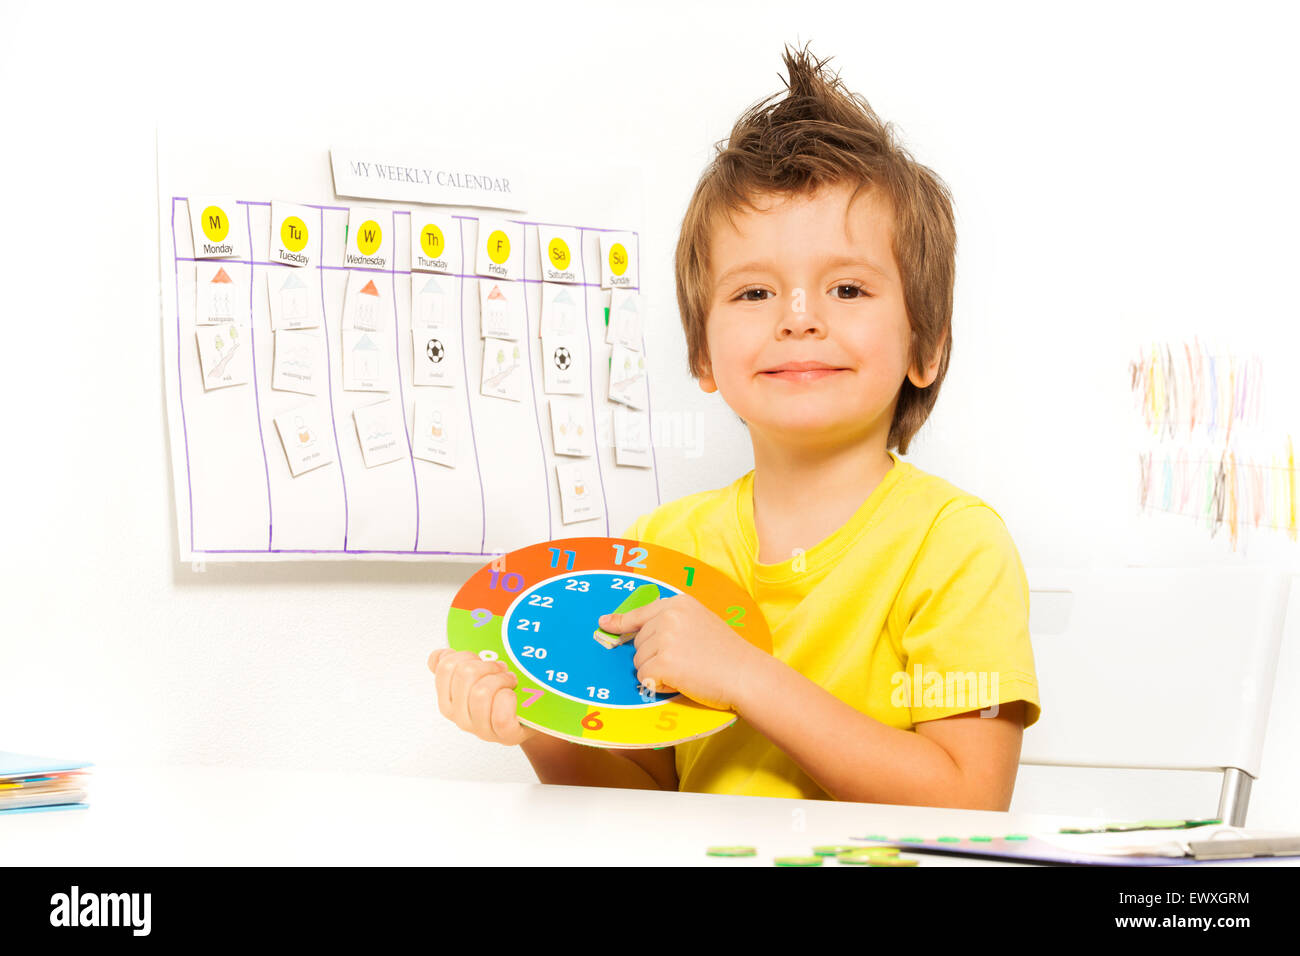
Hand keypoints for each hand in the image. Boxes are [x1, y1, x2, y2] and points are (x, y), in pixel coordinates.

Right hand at [427, 648, 539, 746]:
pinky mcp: (504, 734)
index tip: (480, 659)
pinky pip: (501, 713)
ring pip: (481, 692)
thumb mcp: (476, 678)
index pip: (445, 668)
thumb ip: (455, 667)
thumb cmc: (500, 695)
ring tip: (510, 680)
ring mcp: (480, 728)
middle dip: (487, 665)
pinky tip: (513, 694)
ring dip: (501, 679)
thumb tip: (438, 656)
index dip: (466, 655)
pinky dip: (509, 698)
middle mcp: (459, 716)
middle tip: (501, 669)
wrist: (529, 717)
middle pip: (465, 674)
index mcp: (448, 701)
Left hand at [597, 594, 766, 710]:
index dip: (621, 621)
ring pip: (639, 661)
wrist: (745, 673)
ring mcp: (665, 638)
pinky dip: (658, 684)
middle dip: (654, 656)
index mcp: (679, 603)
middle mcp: (669, 616)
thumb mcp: (700, 623)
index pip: (641, 613)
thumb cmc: (726, 654)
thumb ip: (671, 622)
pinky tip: (680, 681)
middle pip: (638, 642)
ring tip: (686, 671)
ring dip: (656, 672)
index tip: (605, 623)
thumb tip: (637, 630)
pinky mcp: (664, 661)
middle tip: (685, 662)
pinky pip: (644, 677)